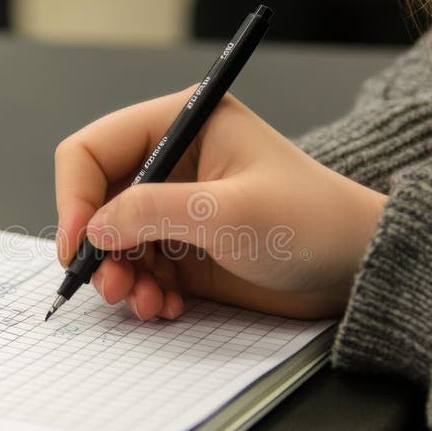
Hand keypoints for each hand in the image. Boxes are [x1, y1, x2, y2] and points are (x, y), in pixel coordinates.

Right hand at [54, 87, 386, 319]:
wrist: (357, 269)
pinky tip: (166, 306)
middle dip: (98, 245)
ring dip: (120, 275)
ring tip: (145, 302)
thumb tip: (91, 228)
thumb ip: (151, 213)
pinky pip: (139, 267)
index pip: (95, 148)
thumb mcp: (228, 213)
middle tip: (110, 285)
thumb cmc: (311, 222)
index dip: (74, 195)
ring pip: (113, 239)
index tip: (76, 244)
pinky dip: (142, 290)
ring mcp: (177, 206)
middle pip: (97, 198)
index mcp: (182, 124)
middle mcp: (173, 161)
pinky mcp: (185, 246)